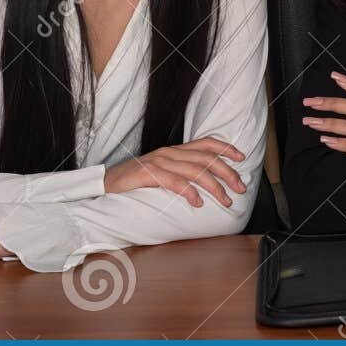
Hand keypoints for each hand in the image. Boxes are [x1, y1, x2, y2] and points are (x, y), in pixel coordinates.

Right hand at [104, 136, 247, 206]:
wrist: (105, 184)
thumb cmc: (136, 182)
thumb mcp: (162, 172)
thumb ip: (181, 172)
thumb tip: (206, 183)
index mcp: (174, 150)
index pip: (205, 143)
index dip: (225, 148)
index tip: (241, 157)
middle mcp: (170, 152)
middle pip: (206, 158)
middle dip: (227, 172)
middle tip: (240, 187)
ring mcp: (159, 162)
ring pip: (195, 170)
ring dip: (214, 186)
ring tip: (225, 200)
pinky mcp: (147, 174)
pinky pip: (174, 182)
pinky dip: (189, 192)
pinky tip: (198, 203)